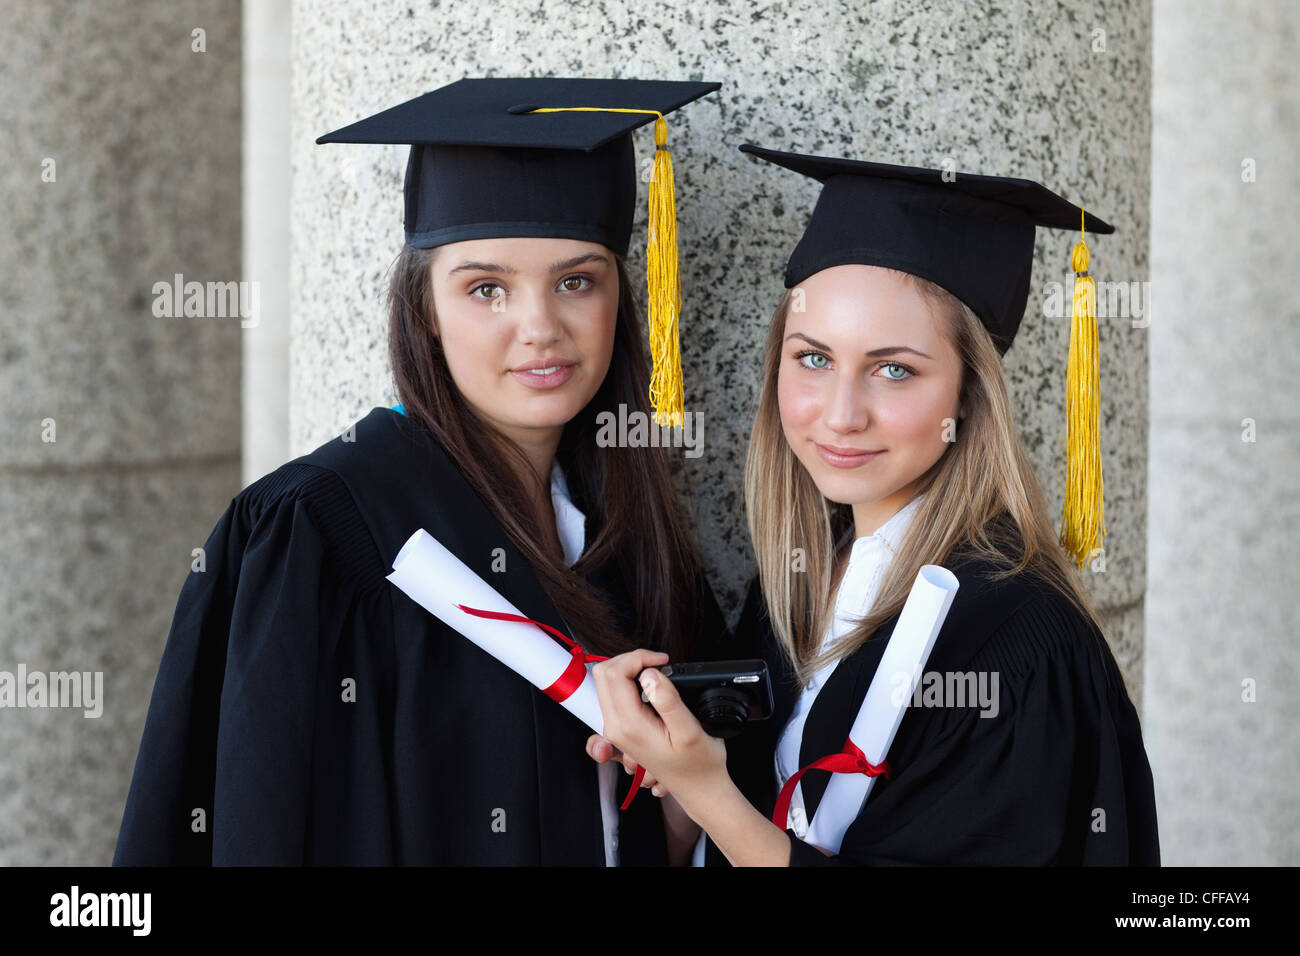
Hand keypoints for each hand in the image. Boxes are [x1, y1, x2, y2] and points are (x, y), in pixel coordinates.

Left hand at [591, 650, 727, 803]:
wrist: (698, 788)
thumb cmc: (699, 763)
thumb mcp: (690, 731)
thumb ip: (668, 700)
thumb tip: (649, 674)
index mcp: (630, 726)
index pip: (615, 673)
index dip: (638, 657)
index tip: (663, 661)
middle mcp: (616, 728)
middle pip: (603, 674)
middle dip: (631, 660)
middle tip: (658, 664)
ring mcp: (616, 730)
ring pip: (606, 683)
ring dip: (629, 670)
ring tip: (656, 673)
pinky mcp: (621, 730)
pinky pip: (613, 696)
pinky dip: (628, 682)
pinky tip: (647, 686)